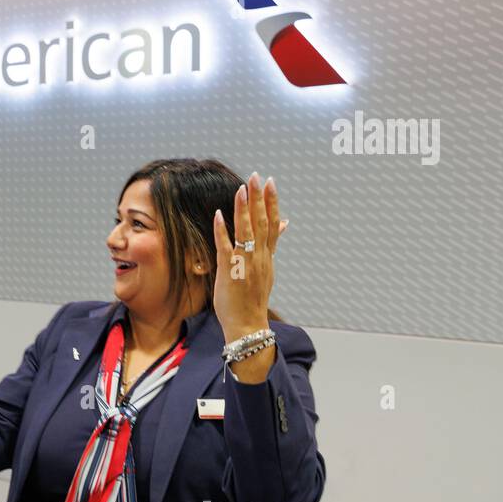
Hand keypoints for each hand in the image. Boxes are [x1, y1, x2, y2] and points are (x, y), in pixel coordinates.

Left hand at [211, 172, 288, 341]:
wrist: (249, 325)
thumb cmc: (252, 298)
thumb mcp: (267, 270)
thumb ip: (271, 246)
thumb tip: (283, 224)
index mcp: (267, 256)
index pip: (272, 224)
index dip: (272, 202)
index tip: (270, 183)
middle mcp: (260, 257)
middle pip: (262, 223)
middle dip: (260, 198)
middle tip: (258, 176)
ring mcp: (245, 263)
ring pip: (247, 231)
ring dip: (244, 209)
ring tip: (243, 188)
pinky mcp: (230, 271)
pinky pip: (226, 247)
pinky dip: (222, 231)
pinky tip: (219, 215)